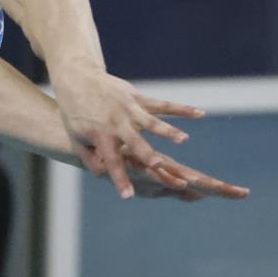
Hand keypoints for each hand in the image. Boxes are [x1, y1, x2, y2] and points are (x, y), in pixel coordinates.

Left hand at [53, 70, 238, 200]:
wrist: (79, 79)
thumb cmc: (76, 114)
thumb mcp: (77, 138)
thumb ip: (91, 158)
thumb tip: (102, 176)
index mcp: (102, 137)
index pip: (111, 162)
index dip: (120, 179)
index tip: (128, 196)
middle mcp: (117, 124)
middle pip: (135, 142)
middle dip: (147, 154)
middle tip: (158, 166)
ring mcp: (130, 109)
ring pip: (153, 122)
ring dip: (168, 131)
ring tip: (184, 140)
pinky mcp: (139, 98)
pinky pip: (164, 105)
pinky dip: (182, 110)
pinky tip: (200, 114)